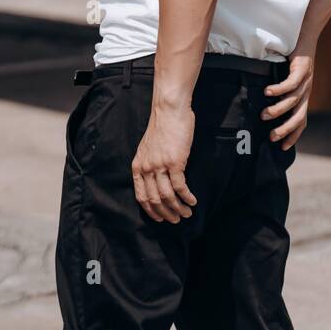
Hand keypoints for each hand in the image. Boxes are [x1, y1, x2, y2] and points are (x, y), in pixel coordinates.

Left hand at [132, 104, 197, 222]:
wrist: (169, 110)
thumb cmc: (162, 127)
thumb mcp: (148, 148)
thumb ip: (150, 164)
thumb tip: (157, 181)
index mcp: (138, 166)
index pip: (141, 196)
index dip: (151, 211)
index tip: (160, 219)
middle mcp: (146, 168)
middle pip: (154, 200)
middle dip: (166, 213)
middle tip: (177, 219)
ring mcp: (160, 166)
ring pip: (167, 197)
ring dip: (178, 208)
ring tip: (187, 213)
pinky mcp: (174, 162)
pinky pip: (180, 187)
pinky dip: (187, 197)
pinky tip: (193, 201)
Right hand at [261, 51, 313, 149]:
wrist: (306, 35)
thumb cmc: (292, 56)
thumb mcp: (287, 77)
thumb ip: (280, 90)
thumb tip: (262, 102)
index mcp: (304, 95)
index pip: (301, 121)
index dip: (294, 135)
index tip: (283, 147)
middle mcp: (307, 91)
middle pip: (299, 117)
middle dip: (286, 129)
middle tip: (272, 136)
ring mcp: (306, 81)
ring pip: (293, 101)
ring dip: (278, 110)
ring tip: (264, 114)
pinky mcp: (302, 69)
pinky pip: (290, 84)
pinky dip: (279, 90)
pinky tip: (267, 92)